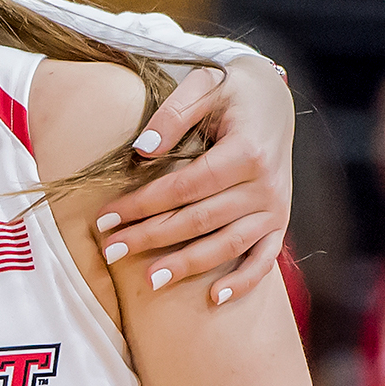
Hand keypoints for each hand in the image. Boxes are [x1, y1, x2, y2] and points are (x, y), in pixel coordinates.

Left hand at [96, 56, 293, 304]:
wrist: (273, 97)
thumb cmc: (229, 90)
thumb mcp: (203, 85)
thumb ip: (172, 115)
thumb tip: (142, 152)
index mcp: (246, 151)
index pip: (184, 187)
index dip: (142, 205)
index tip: (104, 218)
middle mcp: (265, 185)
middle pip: (198, 220)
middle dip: (150, 238)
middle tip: (109, 252)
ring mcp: (275, 207)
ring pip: (226, 246)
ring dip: (186, 266)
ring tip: (147, 283)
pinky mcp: (280, 221)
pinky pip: (264, 258)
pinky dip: (243, 282)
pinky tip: (214, 300)